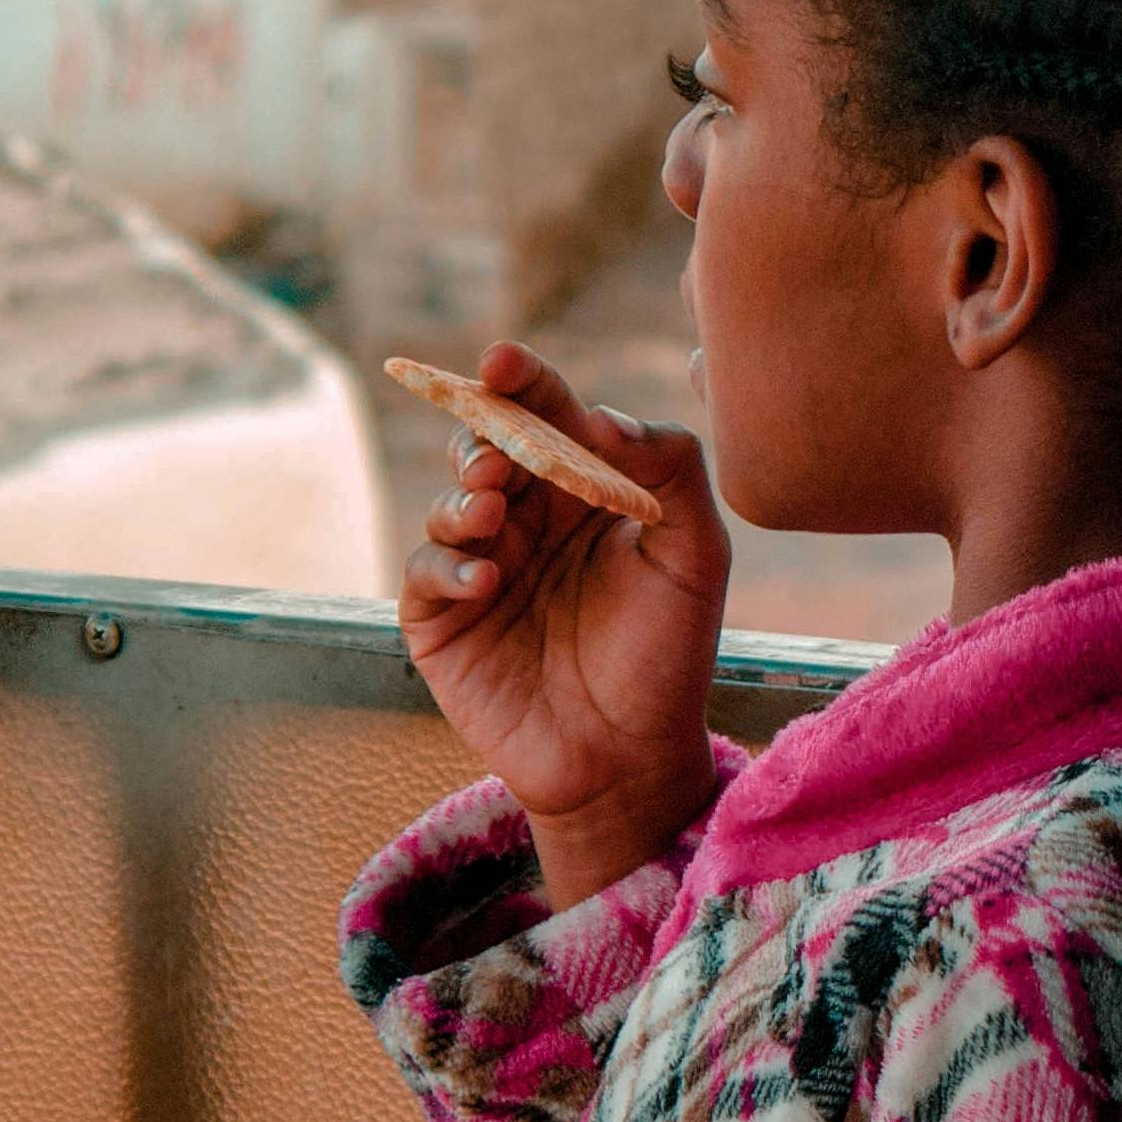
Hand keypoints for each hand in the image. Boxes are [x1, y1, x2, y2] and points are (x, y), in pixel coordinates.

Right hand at [399, 341, 731, 907]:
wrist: (632, 759)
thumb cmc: (669, 653)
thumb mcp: (695, 555)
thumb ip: (671, 469)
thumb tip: (602, 415)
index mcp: (583, 489)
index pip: (546, 414)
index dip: (521, 380)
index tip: (502, 361)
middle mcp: (526, 517)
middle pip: (485, 445)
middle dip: (483, 434)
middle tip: (501, 453)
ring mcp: (479, 565)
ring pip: (450, 501)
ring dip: (465, 495)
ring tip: (493, 511)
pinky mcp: (442, 620)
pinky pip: (426, 572)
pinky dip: (449, 567)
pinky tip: (487, 582)